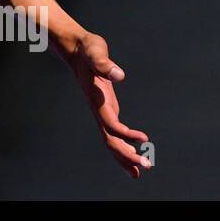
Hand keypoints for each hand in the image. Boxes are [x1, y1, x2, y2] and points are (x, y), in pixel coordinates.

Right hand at [62, 30, 150, 177]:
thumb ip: (104, 63)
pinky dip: (123, 143)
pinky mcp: (106, 107)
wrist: (74, 48)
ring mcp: (101, 110)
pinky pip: (114, 131)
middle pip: (109, 139)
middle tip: (145, 167)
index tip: (143, 139)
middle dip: (125, 155)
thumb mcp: (96, 52)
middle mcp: (98, 109)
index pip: (110, 123)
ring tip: (138, 172)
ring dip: (123, 156)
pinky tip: (132, 151)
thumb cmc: (86, 49)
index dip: (125, 133)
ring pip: (110, 139)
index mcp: (96, 99)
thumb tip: (119, 74)